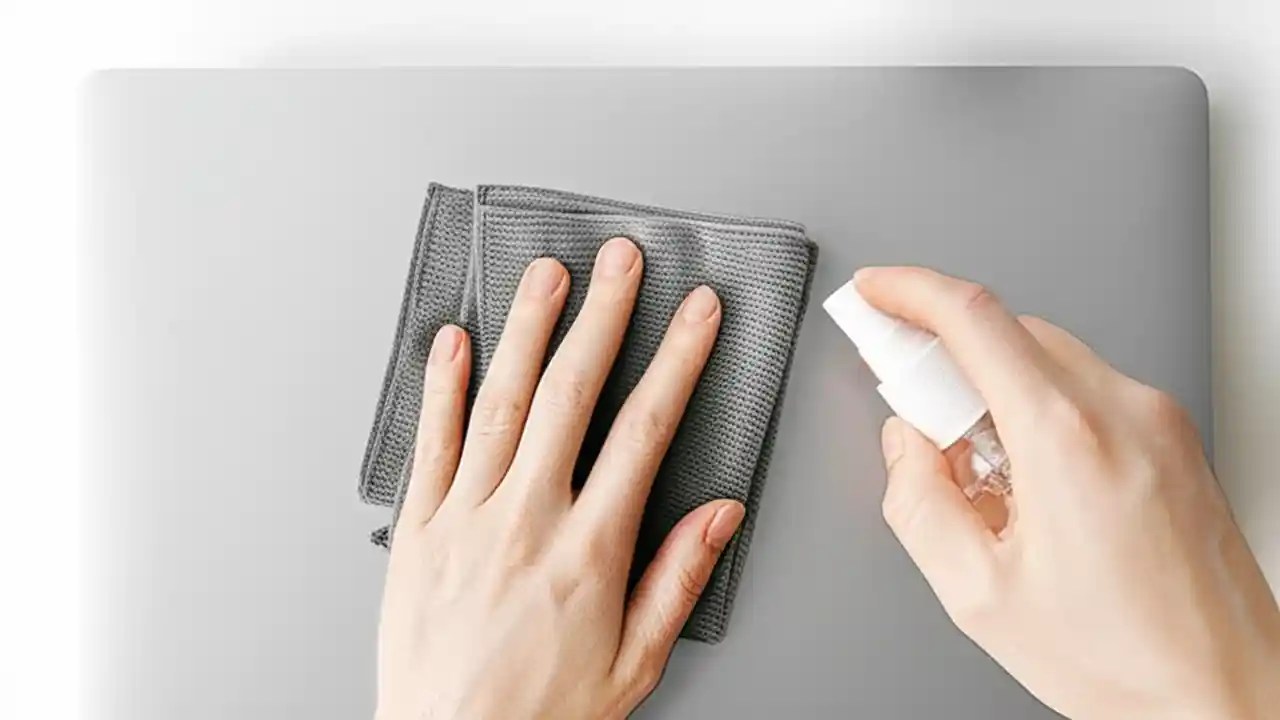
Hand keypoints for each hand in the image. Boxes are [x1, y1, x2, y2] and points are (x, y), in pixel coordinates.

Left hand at [375, 238, 743, 719]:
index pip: (644, 430)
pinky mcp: (415, 531)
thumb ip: (679, 579)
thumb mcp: (636, 662)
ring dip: (527, 329)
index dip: (677, 360)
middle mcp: (525, 520)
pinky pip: (429, 444)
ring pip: (499, 402)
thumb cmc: (541, 716)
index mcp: (589, 551)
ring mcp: (463, 519)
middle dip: (604, 317)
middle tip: (623, 261)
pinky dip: (440, 387)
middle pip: (571, 394)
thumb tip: (722, 512)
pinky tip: (453, 340)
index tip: (698, 314)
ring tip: (548, 274)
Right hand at [856, 267, 1279, 719]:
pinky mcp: (1175, 438)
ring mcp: (1159, 420)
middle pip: (1011, 333)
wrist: (1224, 696)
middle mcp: (1122, 412)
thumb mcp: (978, 594)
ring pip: (1049, 359)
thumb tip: (904, 444)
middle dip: (946, 358)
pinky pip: (1087, 390)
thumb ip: (918, 501)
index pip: (973, 319)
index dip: (909, 291)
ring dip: (994, 389)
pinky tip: (1028, 483)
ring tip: (982, 476)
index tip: (878, 291)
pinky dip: (1039, 410)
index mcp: (1066, 439)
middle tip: (913, 410)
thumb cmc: (1126, 659)